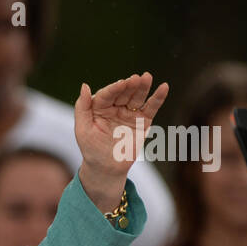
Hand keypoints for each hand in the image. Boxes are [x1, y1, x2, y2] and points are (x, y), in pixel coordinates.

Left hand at [73, 72, 168, 210]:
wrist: (107, 168)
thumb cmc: (92, 148)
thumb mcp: (82, 129)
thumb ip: (82, 107)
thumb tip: (85, 86)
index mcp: (100, 107)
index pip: (107, 94)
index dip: (114, 88)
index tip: (122, 83)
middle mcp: (116, 106)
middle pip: (124, 92)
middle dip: (130, 85)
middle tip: (136, 78)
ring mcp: (130, 112)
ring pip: (138, 97)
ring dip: (143, 87)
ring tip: (147, 77)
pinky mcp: (143, 121)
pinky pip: (151, 107)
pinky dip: (158, 97)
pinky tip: (164, 87)